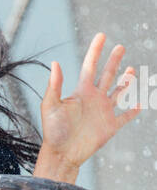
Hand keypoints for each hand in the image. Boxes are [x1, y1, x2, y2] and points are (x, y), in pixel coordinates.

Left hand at [35, 33, 140, 180]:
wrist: (62, 154)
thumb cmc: (53, 131)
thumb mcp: (50, 105)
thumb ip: (55, 85)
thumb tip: (55, 63)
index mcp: (81, 92)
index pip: (91, 66)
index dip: (96, 50)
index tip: (102, 35)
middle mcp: (94, 99)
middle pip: (107, 75)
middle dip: (114, 61)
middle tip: (121, 46)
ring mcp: (103, 112)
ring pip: (119, 92)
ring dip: (126, 82)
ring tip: (132, 69)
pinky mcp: (110, 126)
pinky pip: (125, 116)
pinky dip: (133, 110)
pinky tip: (140, 102)